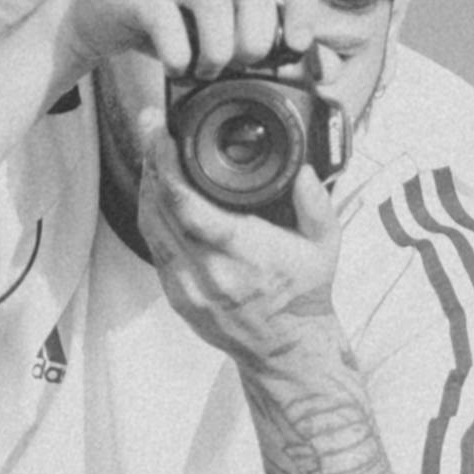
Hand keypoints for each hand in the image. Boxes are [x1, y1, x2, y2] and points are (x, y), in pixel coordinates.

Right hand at [58, 0, 314, 87]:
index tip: (295, 44)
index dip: (303, 3)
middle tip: (242, 66)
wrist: (95, 13)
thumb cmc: (167, 27)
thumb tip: (326, 68)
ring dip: (218, 50)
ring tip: (206, 69)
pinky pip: (169, 21)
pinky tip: (177, 67)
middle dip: (256, 39)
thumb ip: (263, 46)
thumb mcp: (218, 35)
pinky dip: (179, 55)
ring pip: (215, 2)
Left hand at [121, 94, 340, 362]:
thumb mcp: (324, 245)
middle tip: (151, 126)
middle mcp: (209, 272)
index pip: (189, 206)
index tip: (162, 133)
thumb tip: (302, 168)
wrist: (286, 347)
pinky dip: (152, 212)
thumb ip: (316, 202)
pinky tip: (158, 189)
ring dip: (148, 184)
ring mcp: (187, 286)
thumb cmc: (303, 293)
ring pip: (151, 224)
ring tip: (153, 151)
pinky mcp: (176, 294)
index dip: (166, 165)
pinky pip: (154, 244)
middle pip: (161, 207)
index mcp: (245, 255)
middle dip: (152, 162)